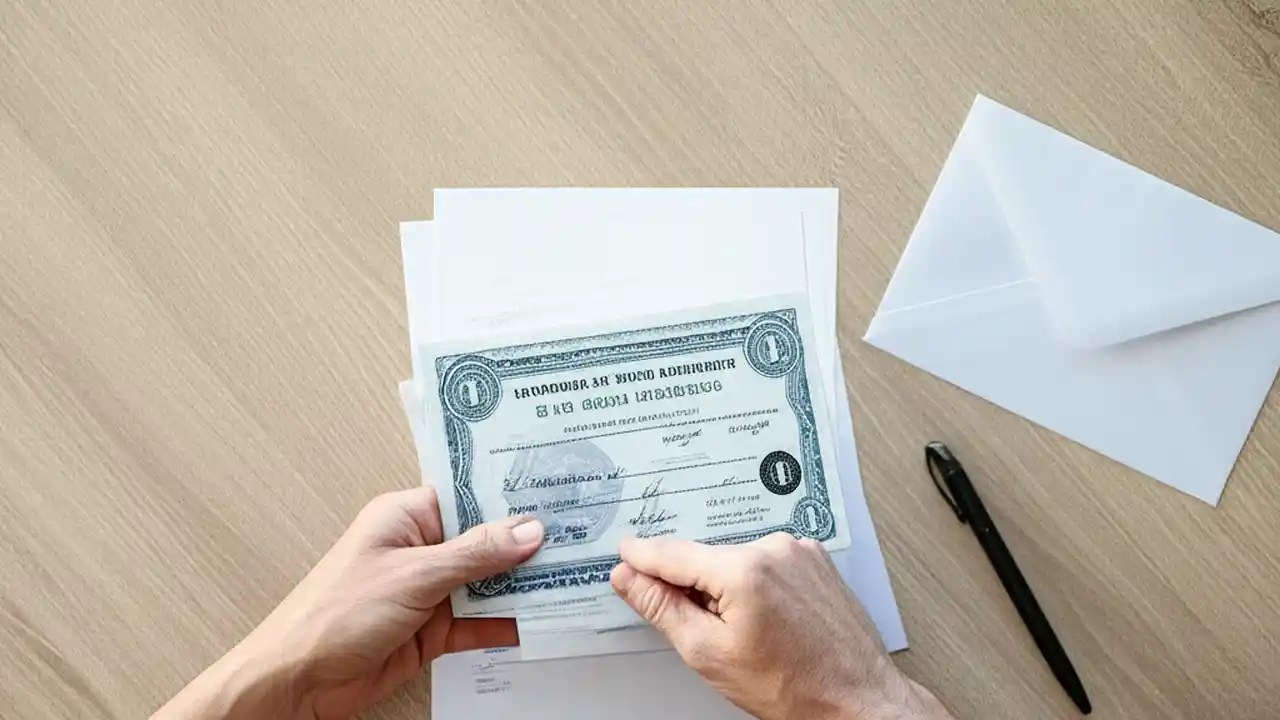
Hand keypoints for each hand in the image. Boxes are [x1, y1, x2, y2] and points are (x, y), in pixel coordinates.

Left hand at [154, 487, 542, 719]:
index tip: (555, 489)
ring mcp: (429, 590)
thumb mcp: (413, 575)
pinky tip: (540, 620)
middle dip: (528, 542)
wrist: (296, 682)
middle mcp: (421, 548)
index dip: (511, 493)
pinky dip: (508, 622)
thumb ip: (475, 554)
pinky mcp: (433, 629)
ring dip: (524, 584)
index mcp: (407, 516)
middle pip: (486, 540)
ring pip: (489, 582)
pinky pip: (481, 621)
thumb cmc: (332, 615)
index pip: (469, 494)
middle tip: (580, 535)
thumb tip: (527, 530)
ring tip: (574, 576)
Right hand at [611, 533, 950, 719]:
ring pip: (737, 561)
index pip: (673, 553)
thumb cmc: (793, 687)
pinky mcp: (815, 558)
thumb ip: (663, 608)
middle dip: (695, 587)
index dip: (643, 556)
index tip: (625, 553)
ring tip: (752, 634)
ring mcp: (799, 550)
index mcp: (743, 570)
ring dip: (729, 587)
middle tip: (708, 633)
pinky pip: (768, 562)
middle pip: (707, 559)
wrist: (857, 698)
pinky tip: (772, 620)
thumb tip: (630, 578)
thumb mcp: (709, 654)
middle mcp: (774, 548)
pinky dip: (758, 584)